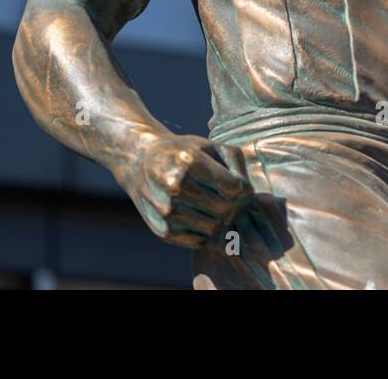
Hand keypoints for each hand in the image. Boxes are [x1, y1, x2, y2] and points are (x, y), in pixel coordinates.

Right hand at [113, 132, 252, 248]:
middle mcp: (175, 187)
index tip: (239, 186)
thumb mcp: (210, 146)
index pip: (234, 188)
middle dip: (234, 206)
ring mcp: (167, 211)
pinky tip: (201, 217)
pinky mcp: (162, 230)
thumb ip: (236, 162)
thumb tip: (247, 191)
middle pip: (225, 209)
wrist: (140, 162)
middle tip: (231, 199)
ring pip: (214, 228)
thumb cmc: (183, 153)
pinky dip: (205, 232)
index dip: (244, 189)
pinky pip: (199, 241)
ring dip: (220, 220)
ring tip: (216, 207)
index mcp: (190, 162)